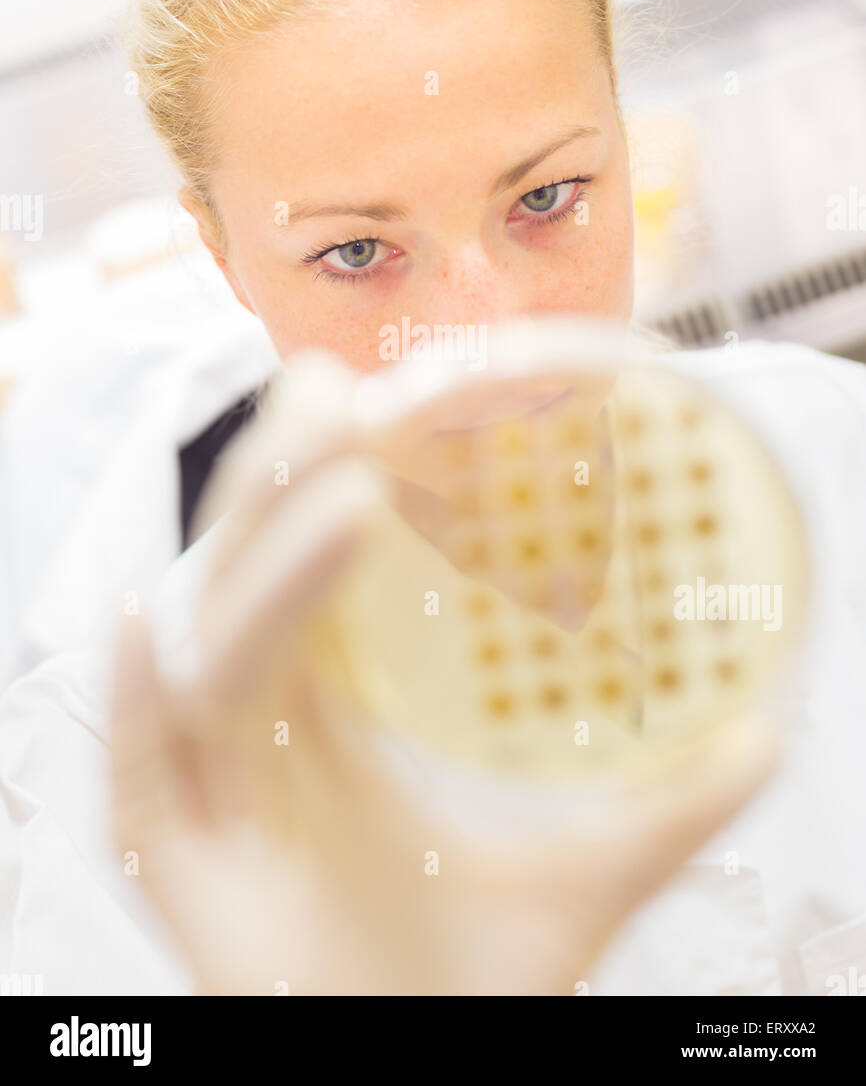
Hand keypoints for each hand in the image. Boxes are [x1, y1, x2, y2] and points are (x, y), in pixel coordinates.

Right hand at [110, 360, 780, 996]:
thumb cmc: (462, 984)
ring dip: (266, 569)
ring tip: (343, 496)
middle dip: (286, 478)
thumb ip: (668, 806)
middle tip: (342, 394)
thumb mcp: (577, 875)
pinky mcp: (174, 859)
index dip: (339, 474)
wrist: (408, 1085)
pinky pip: (138, 768)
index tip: (387, 394)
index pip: (319, 562)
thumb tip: (763, 733)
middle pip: (251, 571)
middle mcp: (270, 726)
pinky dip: (138, 695)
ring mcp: (217, 787)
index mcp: (339, 706)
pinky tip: (153, 624)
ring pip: (212, 648)